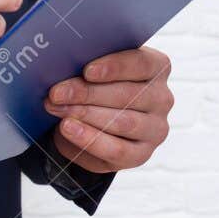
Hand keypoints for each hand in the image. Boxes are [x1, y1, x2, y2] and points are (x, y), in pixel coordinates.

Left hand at [43, 47, 172, 174]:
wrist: (90, 124)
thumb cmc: (94, 87)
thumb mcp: (94, 72)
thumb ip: (87, 66)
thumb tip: (63, 65)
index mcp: (156, 67)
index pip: (141, 63)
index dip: (114, 66)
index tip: (87, 71)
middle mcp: (161, 98)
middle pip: (127, 94)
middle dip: (87, 93)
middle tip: (56, 93)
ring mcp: (155, 128)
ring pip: (123, 122)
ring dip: (85, 115)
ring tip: (57, 110)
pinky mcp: (142, 153)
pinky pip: (117, 149)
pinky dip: (89, 139)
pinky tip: (68, 129)